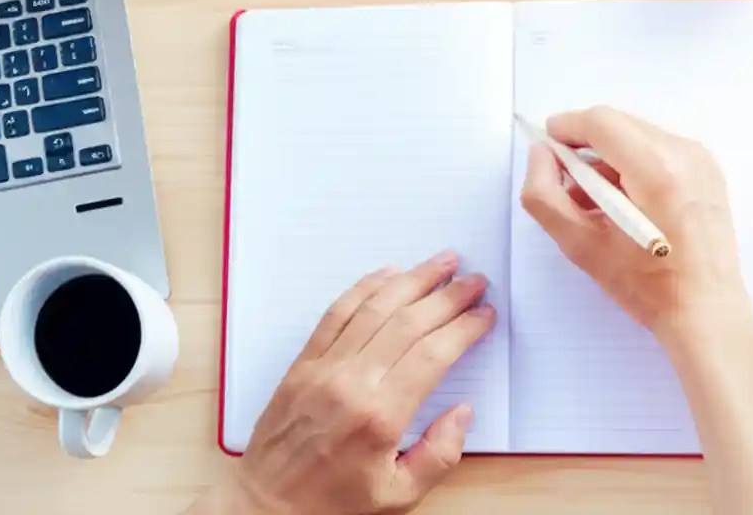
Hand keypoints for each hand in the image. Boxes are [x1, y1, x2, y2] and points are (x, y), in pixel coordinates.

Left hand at [199, 251, 494, 514]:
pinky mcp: (303, 363)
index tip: (485, 314)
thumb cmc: (332, 505)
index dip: (464, 328)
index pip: (433, 355)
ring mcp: (323, 368)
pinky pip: (335, 313)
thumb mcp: (398, 495)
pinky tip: (388, 274)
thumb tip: (462, 411)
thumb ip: (440, 454)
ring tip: (442, 263)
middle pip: (409, 323)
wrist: (268, 505)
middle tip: (474, 281)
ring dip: (412, 280)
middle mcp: (351, 384)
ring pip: (374, 308)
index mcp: (380, 418)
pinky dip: (364, 287)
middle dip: (448, 297)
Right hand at [519, 106, 749, 339]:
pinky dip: (634, 165)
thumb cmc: (645, 285)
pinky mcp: (709, 171)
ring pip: (638, 135)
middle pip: (619, 124)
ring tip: (594, 199)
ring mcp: (701, 160)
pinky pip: (660, 150)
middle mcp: (684, 153)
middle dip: (586, 144)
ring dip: (609, 156)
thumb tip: (541, 155)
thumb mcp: (580, 245)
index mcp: (656, 169)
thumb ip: (545, 195)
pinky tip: (624, 202)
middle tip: (567, 181)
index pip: (600, 122)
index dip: (566, 128)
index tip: (548, 150)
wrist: (706, 311)